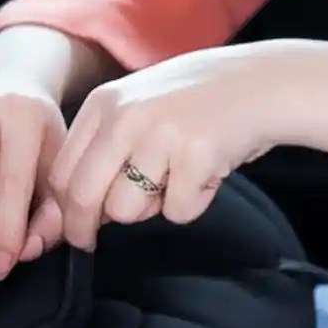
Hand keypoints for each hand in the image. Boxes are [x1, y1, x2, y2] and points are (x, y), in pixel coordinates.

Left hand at [49, 46, 283, 250]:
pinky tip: (208, 173)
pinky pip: (176, 212)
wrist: (265, 83)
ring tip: (177, 177)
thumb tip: (73, 211)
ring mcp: (161, 134)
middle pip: (83, 195)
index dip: (62, 209)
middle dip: (82, 230)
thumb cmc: (199, 102)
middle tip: (89, 245)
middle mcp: (126, 115)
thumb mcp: (139, 105)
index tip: (70, 229)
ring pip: (127, 210)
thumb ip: (105, 146)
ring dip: (151, 209)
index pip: (62, 170)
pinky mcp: (196, 155)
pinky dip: (193, 203)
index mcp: (105, 101)